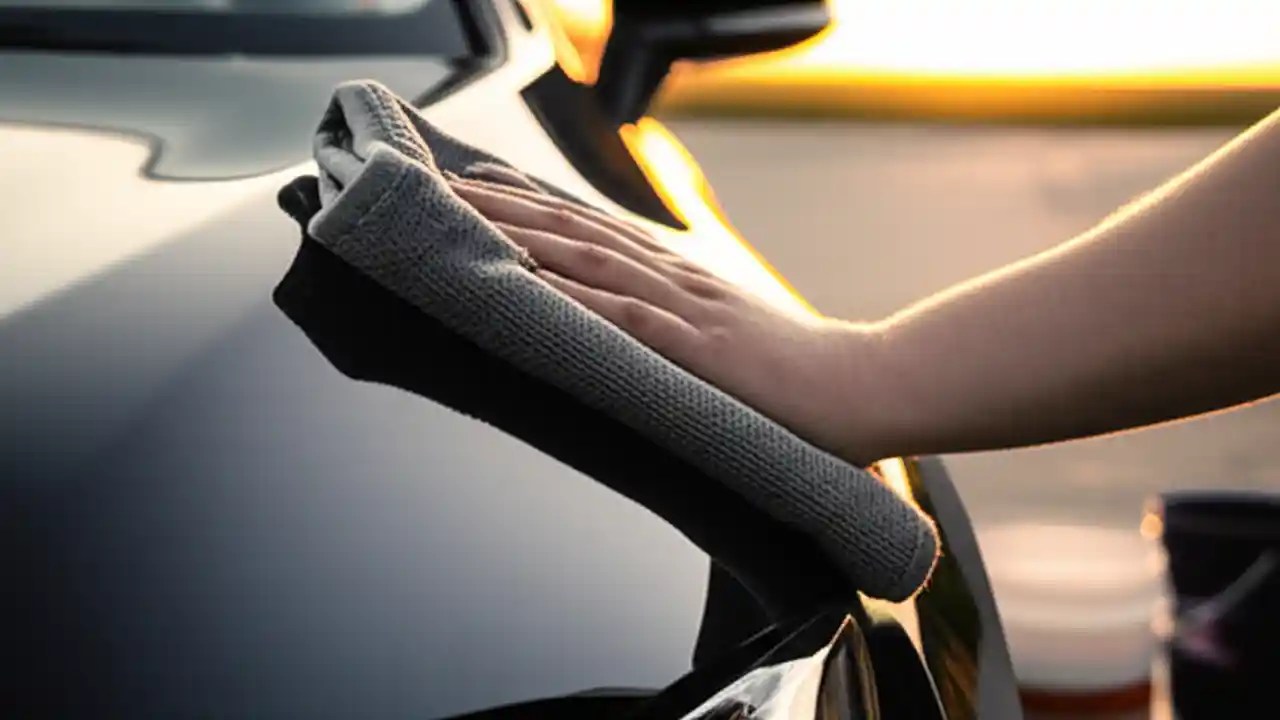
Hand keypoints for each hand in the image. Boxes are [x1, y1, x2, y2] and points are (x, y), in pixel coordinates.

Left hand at [446, 172, 890, 463]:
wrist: (861, 385)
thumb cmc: (796, 373)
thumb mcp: (726, 337)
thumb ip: (679, 326)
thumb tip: (633, 328)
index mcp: (680, 280)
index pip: (594, 230)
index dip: (533, 204)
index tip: (481, 185)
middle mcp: (675, 281)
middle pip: (578, 232)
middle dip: (508, 206)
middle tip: (444, 183)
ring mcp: (687, 312)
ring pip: (592, 261)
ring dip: (525, 235)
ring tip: (467, 214)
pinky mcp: (700, 351)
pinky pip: (628, 321)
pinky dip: (575, 299)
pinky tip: (533, 284)